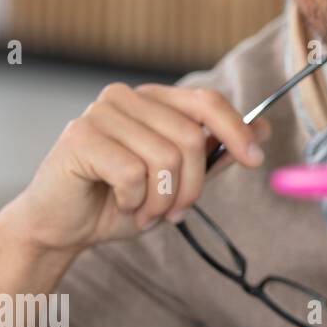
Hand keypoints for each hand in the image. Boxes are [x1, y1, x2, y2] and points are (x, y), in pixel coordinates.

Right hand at [6, 83, 270, 256]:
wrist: (63, 228)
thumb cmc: (120, 201)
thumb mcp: (179, 180)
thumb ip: (216, 154)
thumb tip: (262, 129)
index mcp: (153, 101)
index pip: (207, 101)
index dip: (237, 130)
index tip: (255, 160)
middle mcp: (126, 98)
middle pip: (191, 137)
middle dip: (192, 185)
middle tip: (177, 212)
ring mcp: (101, 113)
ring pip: (166, 157)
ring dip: (163, 199)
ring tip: (147, 212)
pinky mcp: (80, 136)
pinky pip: (134, 173)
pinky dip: (136, 201)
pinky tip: (121, 205)